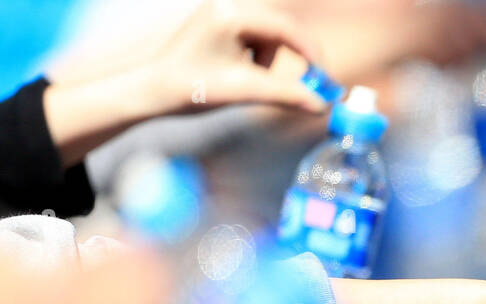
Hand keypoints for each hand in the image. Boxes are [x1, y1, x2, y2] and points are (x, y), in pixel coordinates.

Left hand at [139, 0, 324, 114]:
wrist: (153, 91)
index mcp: (231, 15)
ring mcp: (223, 14)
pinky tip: (240, 75)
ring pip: (270, 38)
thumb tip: (322, 105)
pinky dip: (258, 61)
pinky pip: (256, 41)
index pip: (286, 28)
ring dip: (271, 63)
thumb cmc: (191, 88)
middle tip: (307, 87)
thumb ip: (286, 95)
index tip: (325, 79)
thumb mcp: (244, 92)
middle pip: (281, 31)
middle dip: (293, 60)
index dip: (312, 53)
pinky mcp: (220, 25)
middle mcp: (228, 6)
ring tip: (250, 83)